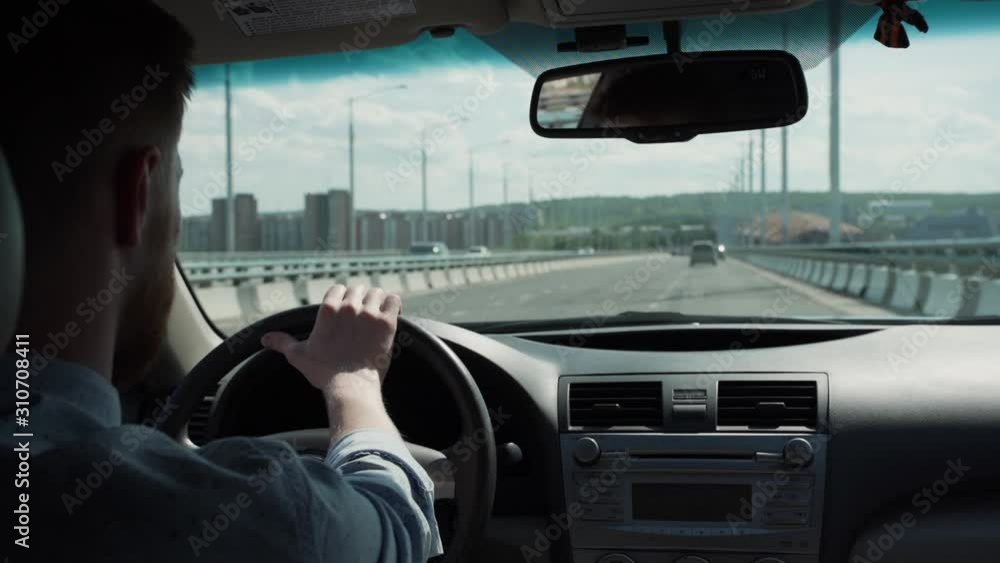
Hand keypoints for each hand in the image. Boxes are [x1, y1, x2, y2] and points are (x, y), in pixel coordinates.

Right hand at [260, 285, 401, 393]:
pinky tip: (392, 315)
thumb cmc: (324, 372)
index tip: (346, 312)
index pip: (338, 289)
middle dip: (360, 300)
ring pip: (377, 293)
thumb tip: (265, 338)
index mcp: (328, 309)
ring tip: (377, 316)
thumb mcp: (298, 355)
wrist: (351, 387)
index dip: (343, 298)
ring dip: (377, 302)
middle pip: (358, 289)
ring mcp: (369, 314)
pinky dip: (393, 305)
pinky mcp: (387, 323)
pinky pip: (394, 301)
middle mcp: (349, 307)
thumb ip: (283, 342)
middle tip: (362, 317)